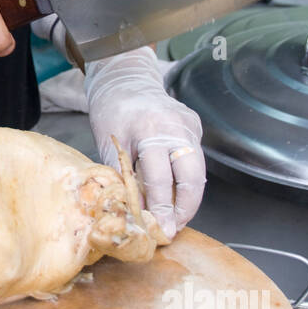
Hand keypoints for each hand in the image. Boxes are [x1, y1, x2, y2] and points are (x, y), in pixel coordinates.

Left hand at [84, 48, 205, 238]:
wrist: (124, 78)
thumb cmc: (111, 111)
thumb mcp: (109, 143)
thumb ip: (123, 176)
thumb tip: (134, 213)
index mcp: (150, 130)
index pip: (160, 178)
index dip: (161, 208)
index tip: (161, 230)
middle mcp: (176, 126)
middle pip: (192, 176)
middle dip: (185, 207)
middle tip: (175, 228)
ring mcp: (189, 124)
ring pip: (197, 170)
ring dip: (187, 196)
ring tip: (174, 217)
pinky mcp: (195, 124)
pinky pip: (194, 158)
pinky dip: (186, 178)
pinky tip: (175, 193)